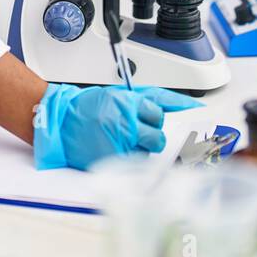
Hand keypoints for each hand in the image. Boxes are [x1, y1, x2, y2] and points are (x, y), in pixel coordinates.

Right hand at [33, 83, 202, 169]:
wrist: (59, 121)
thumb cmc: (84, 108)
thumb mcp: (113, 96)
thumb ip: (140, 101)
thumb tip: (170, 109)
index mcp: (127, 101)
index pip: (161, 106)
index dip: (181, 107)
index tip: (198, 109)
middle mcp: (126, 120)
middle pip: (158, 132)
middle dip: (151, 132)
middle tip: (136, 129)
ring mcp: (121, 140)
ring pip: (148, 148)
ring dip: (140, 145)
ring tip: (122, 138)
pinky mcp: (114, 157)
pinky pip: (135, 160)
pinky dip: (129, 156)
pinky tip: (115, 148)